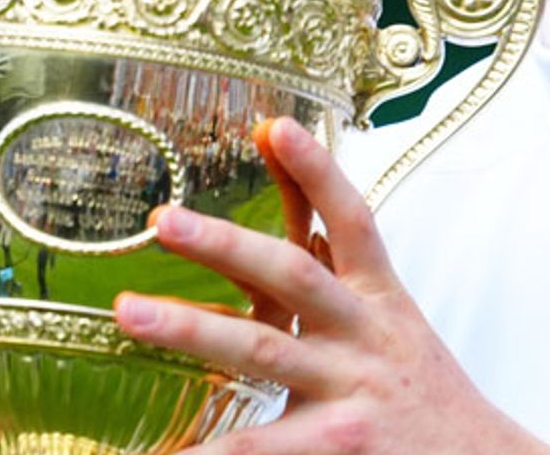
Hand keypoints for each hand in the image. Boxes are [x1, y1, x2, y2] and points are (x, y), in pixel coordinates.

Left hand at [114, 117, 549, 454]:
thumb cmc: (419, 392)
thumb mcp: (390, 322)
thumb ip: (342, 276)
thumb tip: (304, 218)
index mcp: (380, 299)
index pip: (353, 220)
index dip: (318, 172)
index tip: (275, 126)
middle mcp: (365, 336)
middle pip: (293, 276)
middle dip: (228, 243)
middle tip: (164, 219)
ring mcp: (351, 392)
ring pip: (263, 352)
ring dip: (191, 328)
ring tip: (129, 311)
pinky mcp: (338, 446)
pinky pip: (259, 445)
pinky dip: (209, 447)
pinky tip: (160, 448)